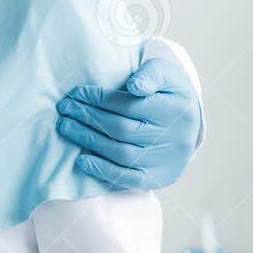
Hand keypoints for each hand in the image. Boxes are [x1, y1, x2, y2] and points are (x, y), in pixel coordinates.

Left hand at [55, 54, 201, 190]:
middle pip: (122, 129)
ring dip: (89, 141)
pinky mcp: (159, 178)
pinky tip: (82, 160)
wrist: (188, 122)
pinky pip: (130, 179)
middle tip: (65, 109)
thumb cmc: (167, 91)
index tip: (76, 93)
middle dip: (88, 118)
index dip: (99, 98)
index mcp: (176, 108)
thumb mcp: (166, 73)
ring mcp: (167, 160)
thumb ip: (151, 74)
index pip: (129, 105)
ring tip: (66, 127)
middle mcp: (175, 137)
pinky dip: (104, 171)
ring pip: (122, 153)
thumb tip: (135, 86)